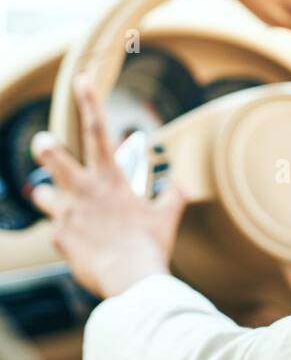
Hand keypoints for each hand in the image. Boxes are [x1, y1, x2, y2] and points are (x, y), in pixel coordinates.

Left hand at [30, 75, 186, 298]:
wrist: (131, 279)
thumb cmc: (150, 246)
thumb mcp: (167, 217)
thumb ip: (172, 196)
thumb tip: (181, 184)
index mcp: (111, 179)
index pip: (98, 130)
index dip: (90, 100)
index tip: (82, 79)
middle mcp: (83, 190)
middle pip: (53, 156)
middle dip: (45, 147)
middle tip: (42, 143)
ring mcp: (67, 214)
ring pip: (40, 193)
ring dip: (46, 194)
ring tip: (54, 200)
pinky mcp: (58, 238)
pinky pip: (54, 230)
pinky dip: (63, 232)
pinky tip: (78, 244)